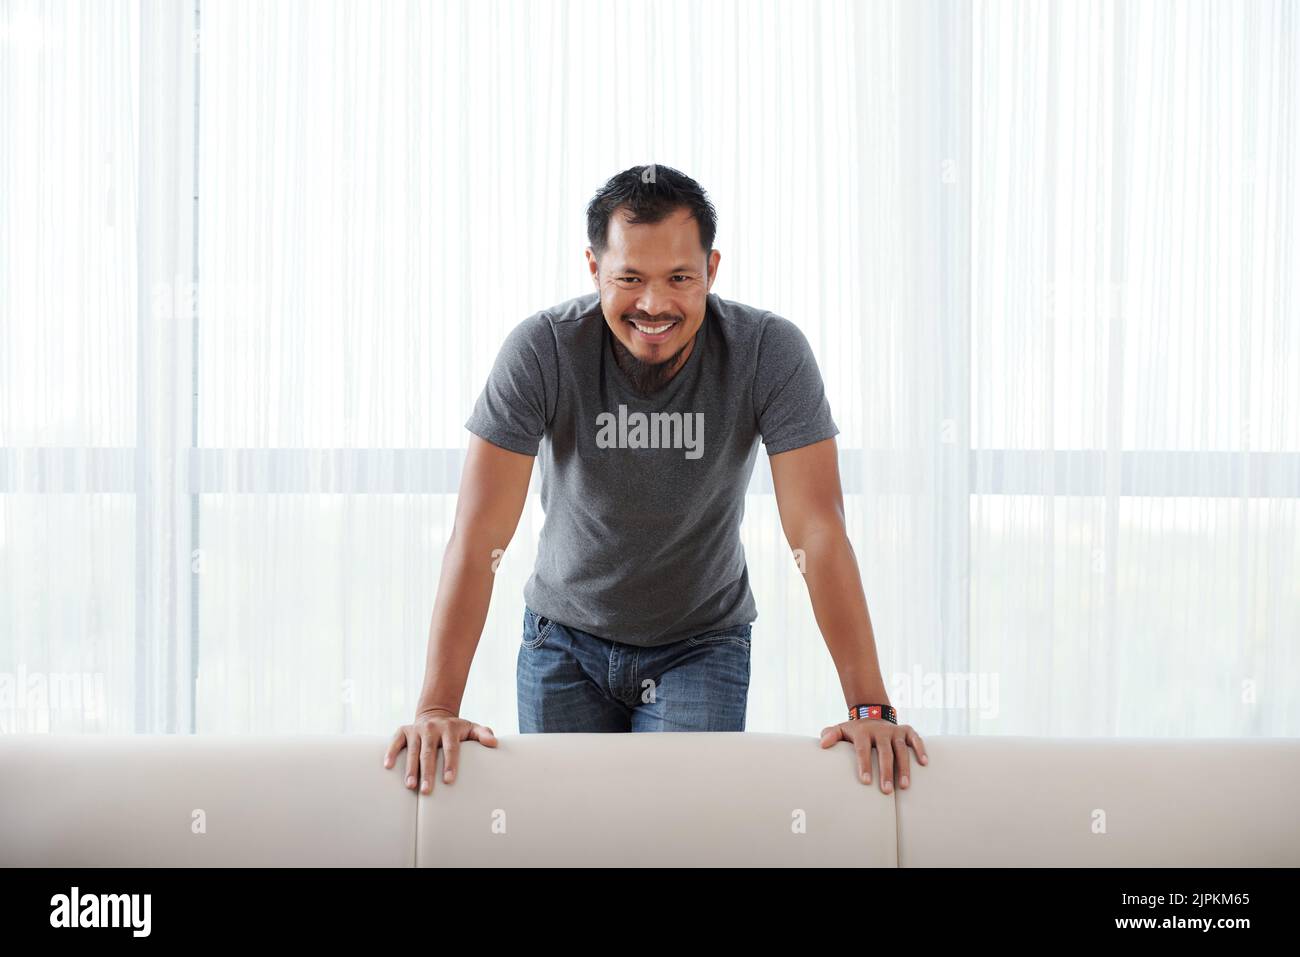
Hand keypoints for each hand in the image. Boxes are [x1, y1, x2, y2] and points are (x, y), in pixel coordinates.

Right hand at [383, 707, 497, 793]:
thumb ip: (483, 734)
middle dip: (427, 772)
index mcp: (449, 729)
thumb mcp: (471, 728)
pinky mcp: (403, 730)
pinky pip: (396, 741)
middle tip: (426, 791)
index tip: (449, 780)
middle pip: (429, 752)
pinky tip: (387, 766)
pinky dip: (390, 752)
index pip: (451, 748)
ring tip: (410, 786)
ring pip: (412, 751)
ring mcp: (416, 729)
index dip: (450, 764)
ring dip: (410, 768)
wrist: (435, 714)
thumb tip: (494, 743)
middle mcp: (432, 728)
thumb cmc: (455, 729)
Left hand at [819, 718, 927, 793]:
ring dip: (904, 767)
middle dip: (886, 771)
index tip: (866, 782)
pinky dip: (920, 749)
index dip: (865, 765)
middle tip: (886, 791)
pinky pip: (915, 739)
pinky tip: (924, 763)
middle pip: (884, 752)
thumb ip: (830, 735)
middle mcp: (880, 730)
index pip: (863, 749)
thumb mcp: (841, 729)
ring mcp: (894, 730)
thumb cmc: (855, 731)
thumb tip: (822, 744)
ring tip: (904, 786)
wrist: (871, 713)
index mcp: (862, 731)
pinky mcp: (906, 730)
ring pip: (901, 748)